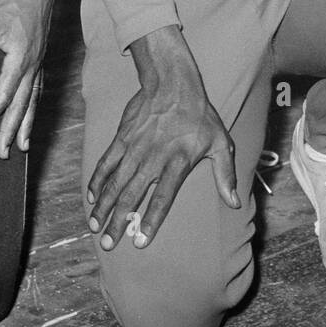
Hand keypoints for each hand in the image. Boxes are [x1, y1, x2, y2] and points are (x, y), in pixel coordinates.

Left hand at [0, 0, 51, 156]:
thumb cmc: (13, 4)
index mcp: (19, 60)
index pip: (5, 94)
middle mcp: (31, 66)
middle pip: (22, 105)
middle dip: (12, 131)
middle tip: (3, 153)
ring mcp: (38, 64)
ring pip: (32, 101)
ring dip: (26, 124)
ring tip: (23, 146)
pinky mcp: (39, 59)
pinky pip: (38, 90)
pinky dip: (34, 107)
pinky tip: (31, 113)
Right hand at [87, 28, 238, 250]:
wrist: (173, 82)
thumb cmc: (199, 115)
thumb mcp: (220, 142)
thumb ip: (225, 174)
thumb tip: (234, 202)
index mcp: (177, 163)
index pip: (162, 199)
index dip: (151, 221)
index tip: (140, 242)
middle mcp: (153, 159)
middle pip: (132, 196)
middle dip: (119, 222)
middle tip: (109, 244)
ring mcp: (134, 148)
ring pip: (115, 182)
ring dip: (104, 206)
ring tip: (95, 226)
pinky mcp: (122, 137)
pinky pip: (106, 162)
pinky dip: (97, 180)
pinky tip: (91, 197)